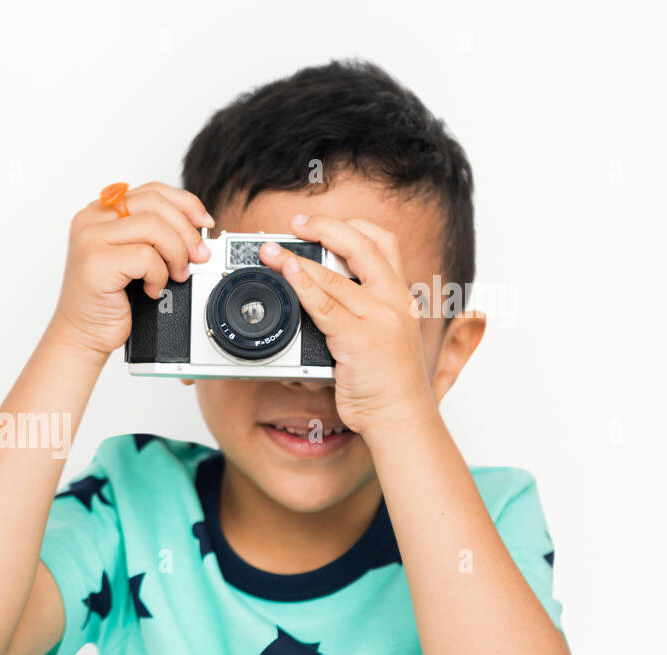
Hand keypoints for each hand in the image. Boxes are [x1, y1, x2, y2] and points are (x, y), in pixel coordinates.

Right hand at [50, 182, 213, 356]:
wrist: (83, 334)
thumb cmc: (108, 300)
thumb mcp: (134, 256)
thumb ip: (153, 234)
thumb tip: (196, 228)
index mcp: (100, 212)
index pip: (151, 191)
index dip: (185, 203)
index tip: (204, 222)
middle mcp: (91, 220)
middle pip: (155, 205)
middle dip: (186, 231)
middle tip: (198, 256)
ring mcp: (90, 239)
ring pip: (153, 227)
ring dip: (176, 253)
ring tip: (176, 275)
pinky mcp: (95, 262)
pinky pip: (145, 257)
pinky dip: (158, 275)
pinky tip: (152, 288)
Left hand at [258, 215, 438, 436]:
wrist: (399, 414)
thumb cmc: (388, 381)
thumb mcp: (385, 334)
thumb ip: (364, 310)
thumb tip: (323, 290)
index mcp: (400, 295)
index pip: (382, 242)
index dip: (351, 225)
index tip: (322, 223)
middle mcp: (393, 299)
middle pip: (362, 245)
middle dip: (325, 227)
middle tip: (296, 223)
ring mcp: (378, 317)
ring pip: (334, 275)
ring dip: (297, 258)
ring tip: (271, 251)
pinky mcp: (358, 338)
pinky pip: (324, 305)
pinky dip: (302, 285)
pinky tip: (286, 275)